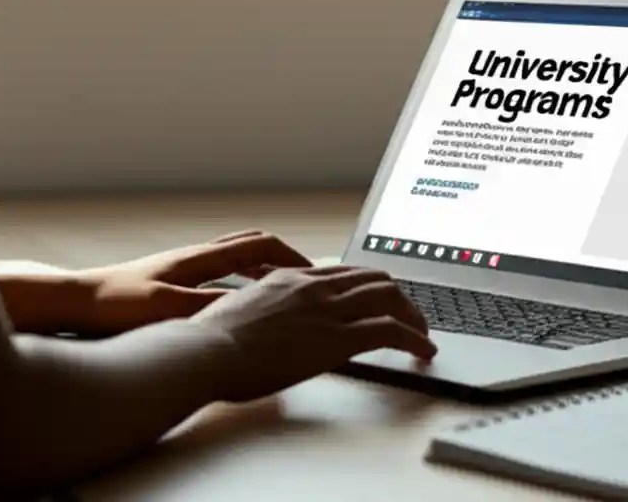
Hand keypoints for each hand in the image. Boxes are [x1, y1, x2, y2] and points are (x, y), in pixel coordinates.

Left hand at [74, 230, 313, 335]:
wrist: (72, 302)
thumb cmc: (114, 304)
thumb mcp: (169, 309)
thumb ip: (213, 308)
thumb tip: (254, 307)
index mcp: (202, 258)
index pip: (262, 245)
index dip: (294, 257)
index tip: (316, 275)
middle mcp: (196, 257)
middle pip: (252, 245)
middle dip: (284, 258)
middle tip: (306, 278)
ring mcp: (183, 268)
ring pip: (236, 259)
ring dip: (263, 270)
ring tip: (281, 291)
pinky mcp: (170, 282)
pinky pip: (219, 276)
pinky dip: (240, 284)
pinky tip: (237, 308)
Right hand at [191, 266, 436, 400]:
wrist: (203, 354)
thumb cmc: (208, 346)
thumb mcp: (238, 315)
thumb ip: (261, 313)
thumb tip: (265, 327)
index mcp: (289, 279)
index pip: (344, 273)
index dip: (369, 286)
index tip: (380, 299)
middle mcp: (313, 286)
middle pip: (374, 278)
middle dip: (399, 297)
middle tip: (410, 317)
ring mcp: (327, 309)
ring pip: (389, 298)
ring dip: (413, 316)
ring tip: (423, 334)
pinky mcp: (338, 337)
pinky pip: (391, 330)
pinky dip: (415, 339)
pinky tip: (424, 351)